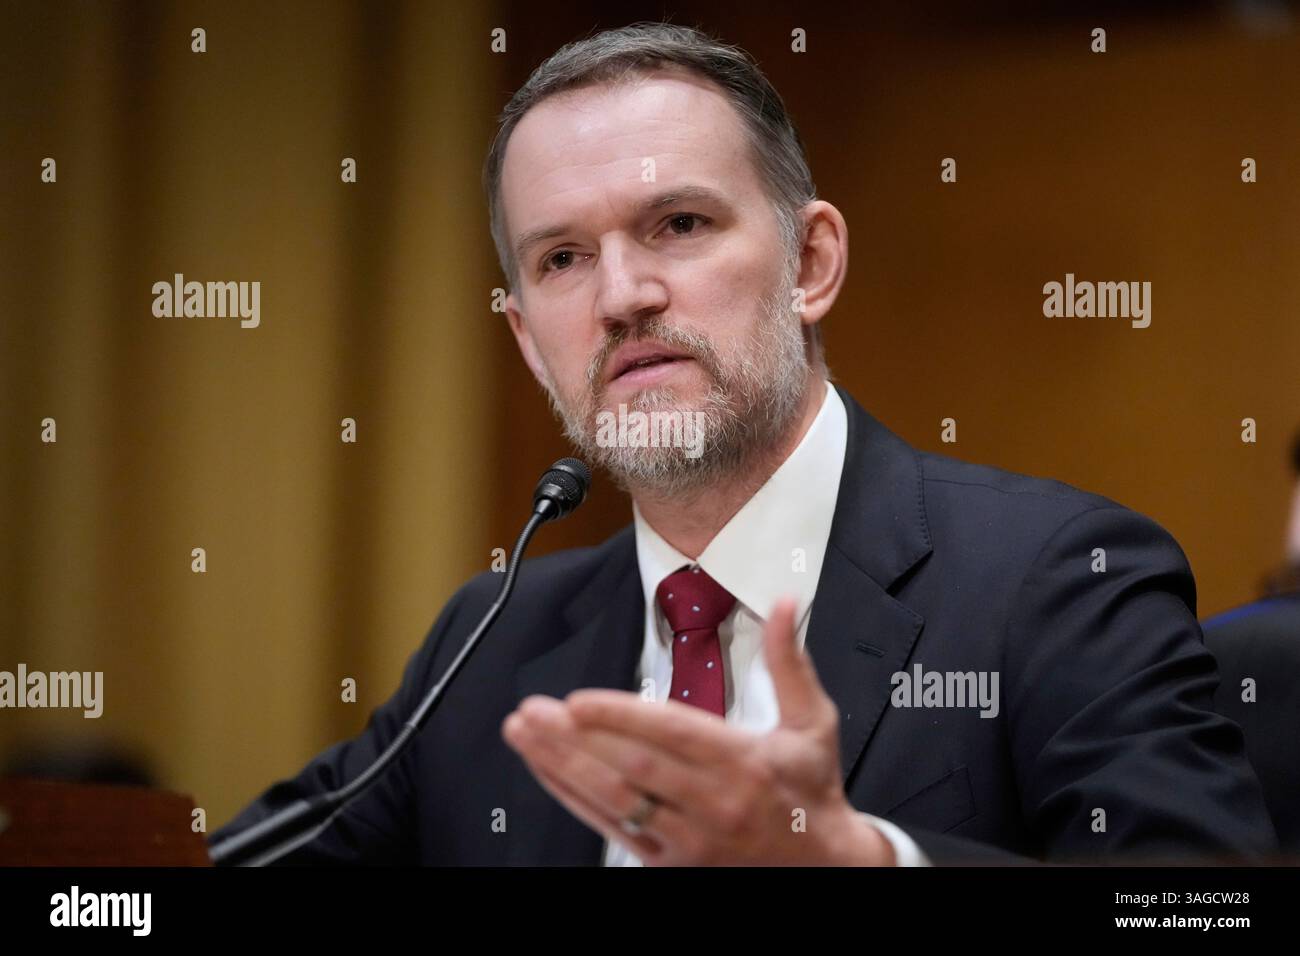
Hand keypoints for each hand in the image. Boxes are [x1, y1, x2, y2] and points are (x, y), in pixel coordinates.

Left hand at [501, 596, 894, 865]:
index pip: (673, 734)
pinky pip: (612, 830)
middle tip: (532, 710)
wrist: (826, 867)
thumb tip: (788, 601)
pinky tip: (545, 770)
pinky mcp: (671, 863)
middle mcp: (713, 803)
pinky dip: (573, 798)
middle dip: (575, 739)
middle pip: (632, 768)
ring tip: (523, 734)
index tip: (578, 700)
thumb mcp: (812, 722)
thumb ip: (790, 661)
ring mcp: (689, 839)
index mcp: (745, 762)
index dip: (621, 717)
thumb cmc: (812, 789)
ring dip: (562, 766)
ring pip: (614, 801)